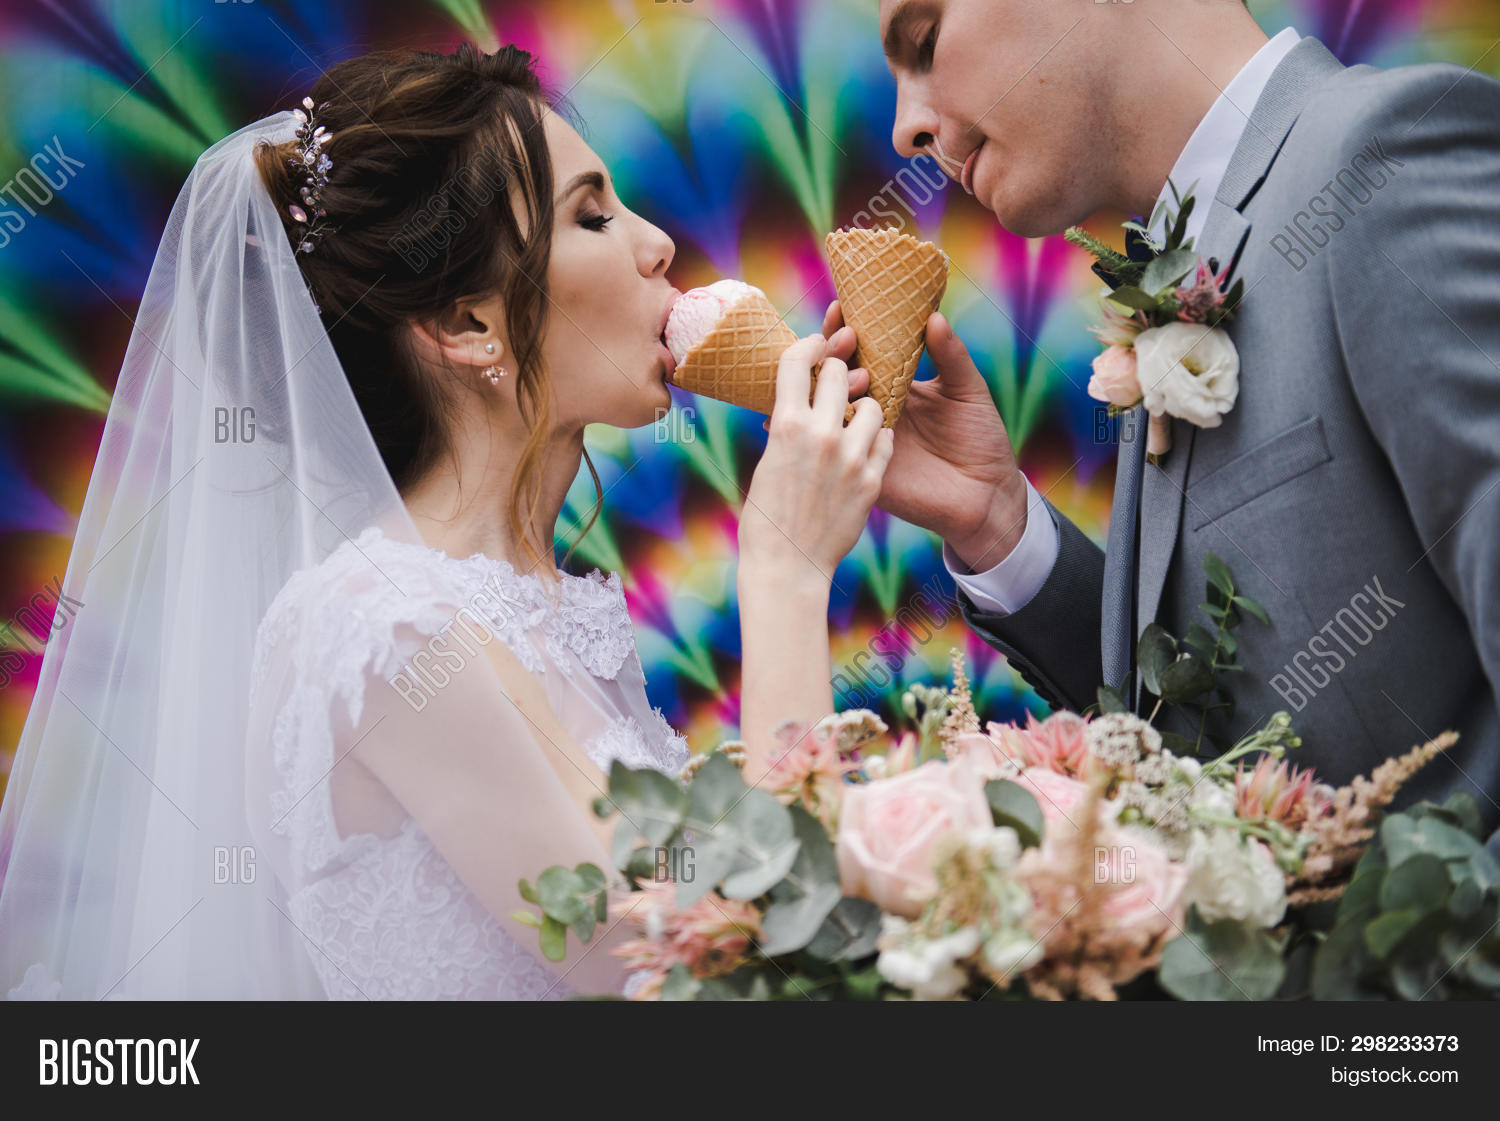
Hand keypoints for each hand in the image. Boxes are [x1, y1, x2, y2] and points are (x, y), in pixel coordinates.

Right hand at [740, 330, 893, 585]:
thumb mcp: (767, 464)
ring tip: (855, 420)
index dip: (809, 345)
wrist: (787, 566)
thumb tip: (794, 405)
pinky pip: (885, 440)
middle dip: (840, 371)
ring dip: (864, 406)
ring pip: (872, 404)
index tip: (817, 343)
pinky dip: (877, 439)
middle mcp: (821, 434)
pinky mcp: (872, 481)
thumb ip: (786, 429)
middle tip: (840, 379)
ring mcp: (851, 457)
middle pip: (840, 372)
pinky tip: (867, 448)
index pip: (799, 361)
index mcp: (786, 425)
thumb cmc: (766, 518)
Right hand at [822, 300, 1027, 572]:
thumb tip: (933, 316)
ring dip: (829, 388)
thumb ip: (950, 355)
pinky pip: (832, 445)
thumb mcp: (967, 391)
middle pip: (836, 375)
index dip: (846, 330)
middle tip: (844, 339)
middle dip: (833, 353)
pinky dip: (816, 430)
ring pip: (827, 407)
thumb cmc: (981, 439)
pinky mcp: (861, 466)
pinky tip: (807, 414)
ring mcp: (863, 437)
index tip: (842, 309)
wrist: (986, 494)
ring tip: (846, 376)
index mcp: (893, 385)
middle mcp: (872, 407)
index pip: (861, 352)